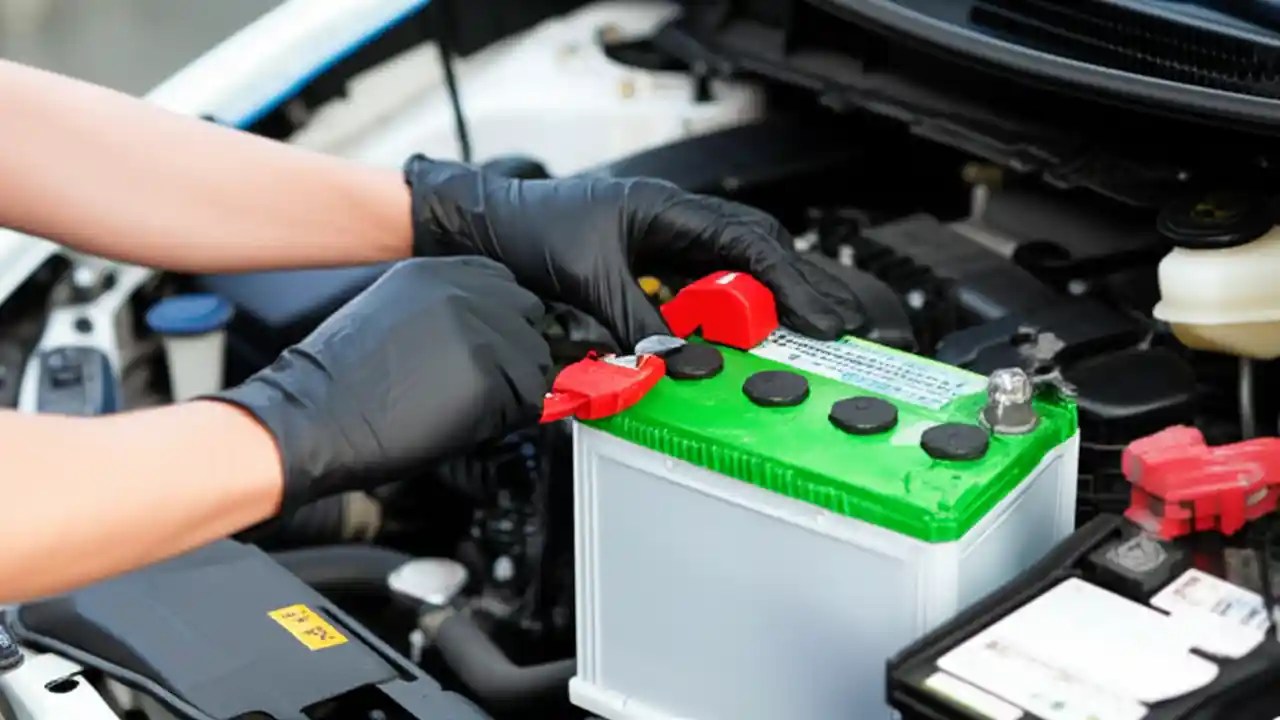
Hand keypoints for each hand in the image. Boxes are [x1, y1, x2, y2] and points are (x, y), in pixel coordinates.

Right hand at [210, 257, 551, 510]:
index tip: (498, 348)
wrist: (312, 418)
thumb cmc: (340, 382)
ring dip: (514, 390)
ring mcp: (480, 332)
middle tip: (487, 383)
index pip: (507, 286)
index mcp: (438, 272)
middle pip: (530, 319)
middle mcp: (466, 293)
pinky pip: (527, 401)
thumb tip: (488, 333)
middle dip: (516, 352)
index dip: (506, 324)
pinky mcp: (489, 376)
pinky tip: (467, 422)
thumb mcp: (393, 314)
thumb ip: (445, 311)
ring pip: (535, 363)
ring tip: (469, 406)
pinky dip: (507, 418)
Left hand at [404, 156, 864, 348]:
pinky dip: (723, 309)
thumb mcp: (585, 276)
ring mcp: (661, 239)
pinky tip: (737, 334)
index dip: (787, 281)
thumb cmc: (529, 228)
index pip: (747, 240)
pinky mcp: (647, 262)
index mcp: (664, 207)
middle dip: (794, 287)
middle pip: (753, 248)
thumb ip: (634, 316)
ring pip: (731, 266)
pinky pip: (699, 284)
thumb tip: (673, 355)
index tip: (815, 317)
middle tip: (829, 326)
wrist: (486, 224)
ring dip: (764, 299)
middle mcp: (671, 218)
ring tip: (799, 332)